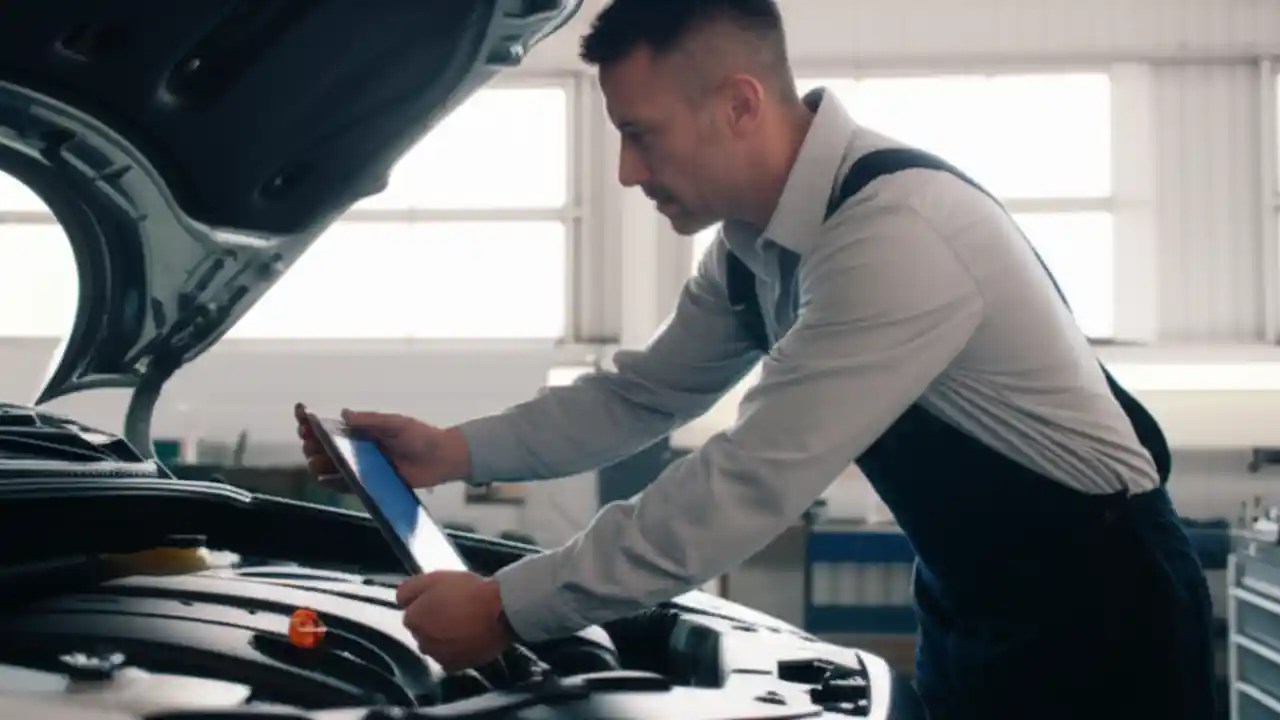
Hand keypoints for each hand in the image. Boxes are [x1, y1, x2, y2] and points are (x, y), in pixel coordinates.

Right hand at [294, 403, 471, 490]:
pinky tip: (324, 478)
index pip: (328, 426)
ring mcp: (360, 467)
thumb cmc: (420, 436)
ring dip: (316, 463)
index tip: (302, 417)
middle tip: (310, 441)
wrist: (441, 459)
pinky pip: (343, 486)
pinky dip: (331, 483)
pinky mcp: (366, 484)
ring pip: (327, 467)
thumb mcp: (396, 423)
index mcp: (359, 430)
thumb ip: (371, 420)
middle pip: (320, 447)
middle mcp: (355, 448)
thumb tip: (343, 413)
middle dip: (310, 443)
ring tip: (316, 460)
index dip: (311, 422)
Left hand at [397, 570, 514, 671]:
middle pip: (422, 630)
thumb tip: (399, 600)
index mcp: (414, 619)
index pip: (411, 612)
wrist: (500, 612)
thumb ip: (410, 588)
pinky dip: (455, 650)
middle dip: (433, 622)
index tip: (442, 599)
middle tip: (454, 609)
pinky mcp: (456, 666)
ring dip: (443, 637)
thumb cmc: (468, 591)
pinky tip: (468, 638)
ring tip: (464, 623)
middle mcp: (421, 641)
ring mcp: (438, 656)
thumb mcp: (436, 577)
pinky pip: (449, 658)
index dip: (427, 603)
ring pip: (435, 645)